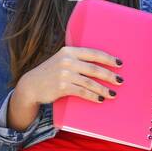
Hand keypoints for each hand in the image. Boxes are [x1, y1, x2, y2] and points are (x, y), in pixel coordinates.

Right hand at [6, 46, 124, 129]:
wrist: (31, 85)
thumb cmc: (51, 73)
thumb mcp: (62, 60)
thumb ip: (77, 59)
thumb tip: (100, 65)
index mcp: (69, 51)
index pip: (93, 53)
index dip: (108, 58)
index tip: (120, 63)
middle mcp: (67, 60)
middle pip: (94, 68)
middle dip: (109, 75)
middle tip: (120, 81)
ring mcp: (64, 74)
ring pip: (90, 82)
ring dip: (103, 89)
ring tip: (112, 94)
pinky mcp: (62, 87)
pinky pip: (82, 92)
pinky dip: (92, 96)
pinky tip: (100, 99)